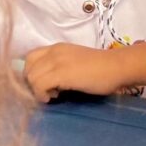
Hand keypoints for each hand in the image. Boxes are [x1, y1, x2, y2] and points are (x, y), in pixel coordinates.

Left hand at [23, 43, 142, 101]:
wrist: (117, 67)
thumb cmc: (101, 69)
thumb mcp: (74, 62)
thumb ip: (59, 67)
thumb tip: (47, 83)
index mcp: (56, 48)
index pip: (30, 58)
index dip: (32, 73)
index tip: (43, 84)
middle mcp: (54, 51)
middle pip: (28, 68)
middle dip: (33, 83)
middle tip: (48, 91)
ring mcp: (57, 61)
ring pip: (31, 76)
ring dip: (38, 89)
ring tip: (53, 95)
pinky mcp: (62, 73)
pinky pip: (39, 84)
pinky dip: (42, 94)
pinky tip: (54, 97)